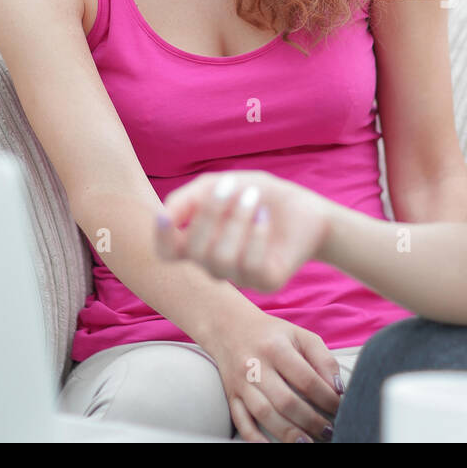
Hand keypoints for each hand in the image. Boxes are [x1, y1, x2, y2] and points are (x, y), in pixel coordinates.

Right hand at [157, 170, 331, 292]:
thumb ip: (189, 197)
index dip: (161, 238)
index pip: (167, 252)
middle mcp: (214, 264)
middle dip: (210, 213)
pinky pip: (250, 266)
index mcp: (199, 242)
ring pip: (220, 260)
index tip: (165, 216)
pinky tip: (265, 215)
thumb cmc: (259, 195)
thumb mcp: (222, 184)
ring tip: (253, 197)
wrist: (305, 208)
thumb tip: (164, 216)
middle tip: (231, 185)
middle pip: (193, 251)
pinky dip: (257, 234)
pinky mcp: (266, 283)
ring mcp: (239, 277)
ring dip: (236, 221)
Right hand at [196, 307, 343, 442]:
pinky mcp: (232, 396)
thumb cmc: (272, 334)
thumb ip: (323, 359)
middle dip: (310, 421)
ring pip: (264, 414)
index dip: (326, 398)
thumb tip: (338, 389)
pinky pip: (241, 421)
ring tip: (306, 443)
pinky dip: (255, 438)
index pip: (306, 379)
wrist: (230, 328)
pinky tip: (271, 447)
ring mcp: (241, 383)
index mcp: (277, 348)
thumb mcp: (301, 336)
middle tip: (328, 431)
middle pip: (285, 401)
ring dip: (287, 433)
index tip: (340, 409)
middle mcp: (256, 366)